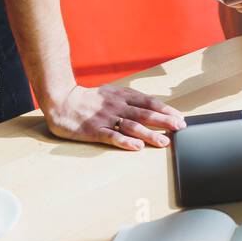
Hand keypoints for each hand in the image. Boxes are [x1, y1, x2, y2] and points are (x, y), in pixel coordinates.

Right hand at [43, 83, 185, 149]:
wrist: (62, 101)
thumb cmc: (90, 100)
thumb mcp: (112, 94)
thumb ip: (130, 100)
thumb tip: (153, 108)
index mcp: (122, 96)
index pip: (148, 102)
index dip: (165, 109)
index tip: (179, 117)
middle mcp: (117, 106)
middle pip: (144, 114)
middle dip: (164, 121)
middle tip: (179, 127)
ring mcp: (106, 118)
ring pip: (132, 126)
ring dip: (149, 134)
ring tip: (163, 142)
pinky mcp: (94, 130)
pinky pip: (112, 136)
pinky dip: (125, 141)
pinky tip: (136, 146)